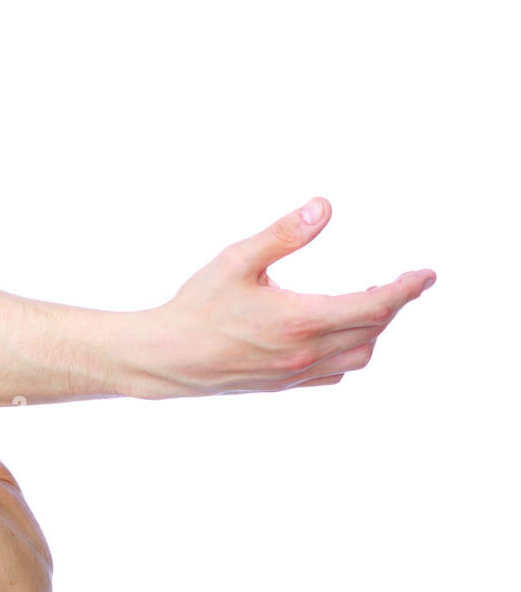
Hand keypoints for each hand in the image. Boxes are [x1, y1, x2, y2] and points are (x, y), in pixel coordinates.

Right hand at [131, 196, 435, 397]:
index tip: (426, 275)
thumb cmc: (195, 307)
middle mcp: (305, 352)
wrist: (166, 358)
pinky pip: (334, 372)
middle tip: (399, 282)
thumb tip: (323, 208)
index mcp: (300, 320)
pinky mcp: (282, 384)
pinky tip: (337, 335)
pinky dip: (349, 351)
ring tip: (368, 303)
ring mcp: (295, 373)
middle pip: (372, 330)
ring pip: (357, 355)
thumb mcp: (236, 260)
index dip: (406, 289)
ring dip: (372, 330)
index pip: (375, 306)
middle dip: (392, 305)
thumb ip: (283, 234)